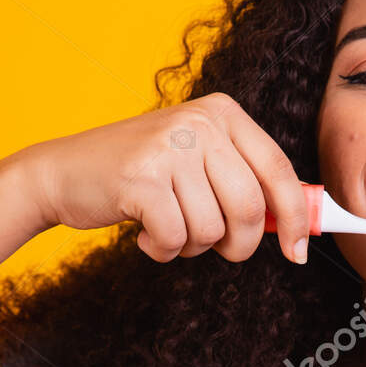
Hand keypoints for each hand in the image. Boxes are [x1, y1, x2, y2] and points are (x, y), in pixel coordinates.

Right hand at [28, 92, 309, 262]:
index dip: (296, 218)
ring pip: (212, 229)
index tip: (299, 253)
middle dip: (238, 244)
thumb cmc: (140, 176)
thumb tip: (302, 226)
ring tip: (167, 227)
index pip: (279, 170)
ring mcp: (168, 146)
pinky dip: (162, 250)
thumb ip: (245, 183)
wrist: (63, 173)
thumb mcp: (198, 164)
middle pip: (250, 207)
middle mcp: (199, 122)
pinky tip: (144, 232)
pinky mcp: (140, 177)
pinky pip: (176, 238)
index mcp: (223, 113)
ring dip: (192, 247)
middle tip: (217, 248)